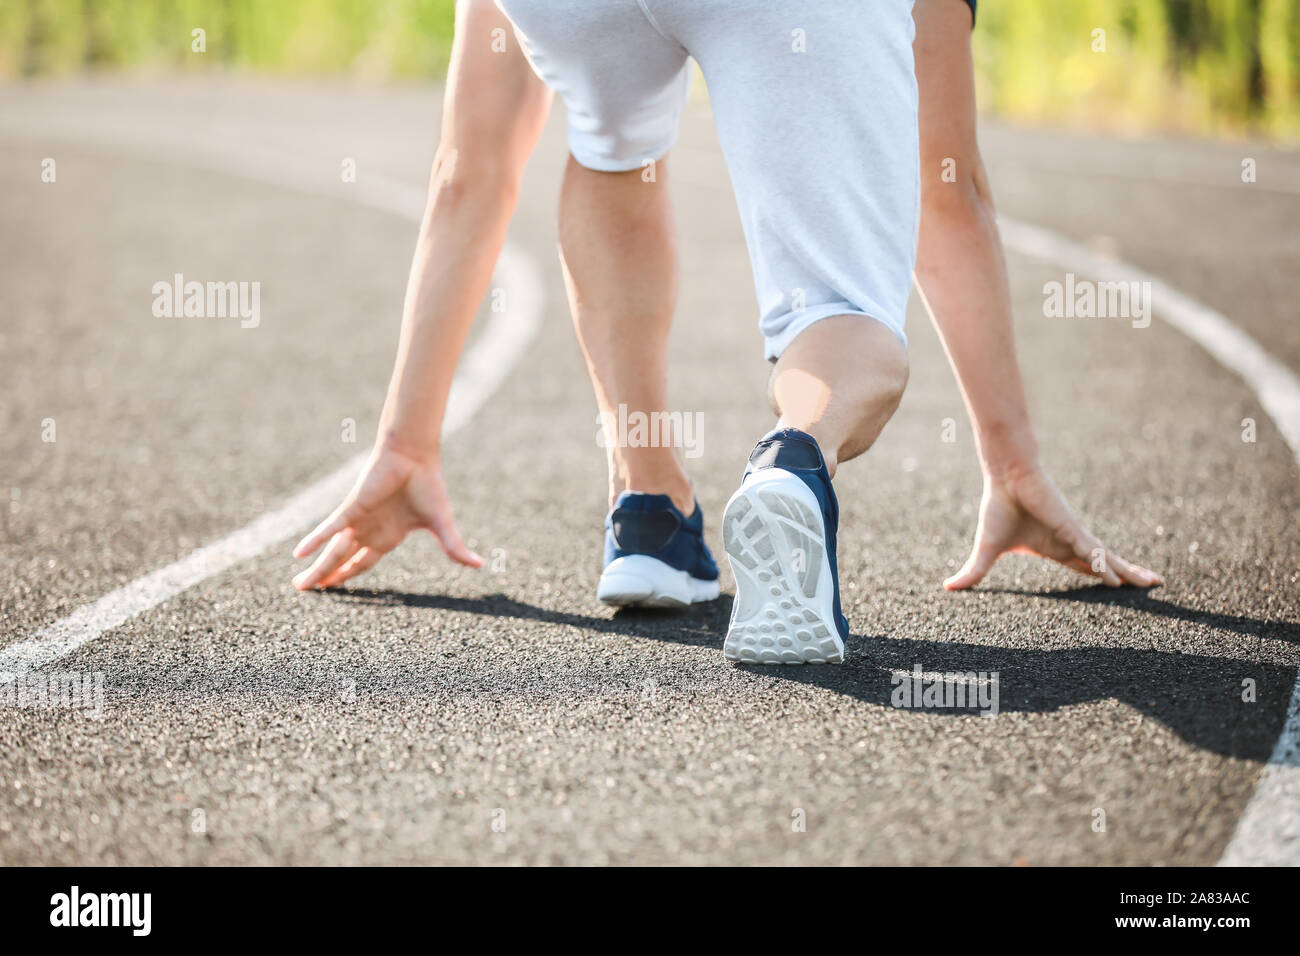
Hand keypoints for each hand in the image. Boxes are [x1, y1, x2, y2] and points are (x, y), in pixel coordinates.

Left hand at [291, 444, 482, 589]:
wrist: (417, 456)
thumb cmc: (429, 486)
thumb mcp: (442, 524)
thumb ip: (454, 548)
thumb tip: (481, 564)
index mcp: (387, 536)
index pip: (362, 563)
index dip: (348, 577)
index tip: (334, 589)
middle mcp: (368, 531)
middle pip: (342, 561)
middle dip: (325, 577)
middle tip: (306, 590)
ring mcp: (358, 520)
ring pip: (332, 551)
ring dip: (317, 569)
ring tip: (299, 585)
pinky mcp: (352, 508)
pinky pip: (330, 527)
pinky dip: (315, 540)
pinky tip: (299, 554)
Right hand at [944, 464, 1160, 590]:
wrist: (1005, 476)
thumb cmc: (999, 508)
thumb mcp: (987, 550)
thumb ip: (975, 573)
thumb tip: (947, 588)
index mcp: (1053, 547)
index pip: (1083, 566)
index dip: (1100, 576)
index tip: (1116, 586)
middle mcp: (1068, 542)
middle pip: (1104, 563)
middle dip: (1127, 574)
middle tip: (1151, 584)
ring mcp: (1072, 534)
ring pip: (1105, 559)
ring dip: (1128, 572)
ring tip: (1153, 582)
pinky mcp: (1070, 526)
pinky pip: (1089, 551)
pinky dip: (1102, 565)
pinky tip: (1116, 580)